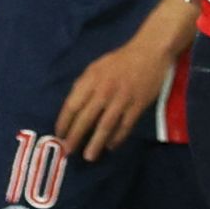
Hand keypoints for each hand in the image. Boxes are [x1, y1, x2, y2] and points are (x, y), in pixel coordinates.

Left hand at [52, 36, 171, 162]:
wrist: (149, 52)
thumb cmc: (120, 60)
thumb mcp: (96, 67)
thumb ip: (84, 85)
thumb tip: (73, 106)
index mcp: (91, 79)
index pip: (72, 105)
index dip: (64, 122)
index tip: (59, 134)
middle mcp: (104, 90)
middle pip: (86, 118)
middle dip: (75, 136)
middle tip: (68, 151)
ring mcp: (121, 99)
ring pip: (105, 126)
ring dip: (95, 143)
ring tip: (88, 156)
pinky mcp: (137, 106)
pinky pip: (125, 126)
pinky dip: (117, 138)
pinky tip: (110, 146)